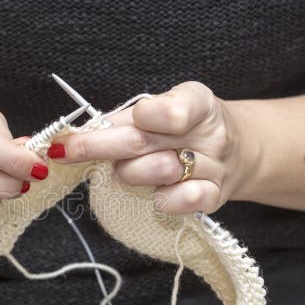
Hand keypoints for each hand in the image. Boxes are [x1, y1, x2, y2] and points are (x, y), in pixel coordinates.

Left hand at [50, 81, 248, 214]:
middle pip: (144, 141)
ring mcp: (214, 167)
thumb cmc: (184, 129)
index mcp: (197, 102)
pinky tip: (154, 197)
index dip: (139, 116)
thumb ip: (125, 119)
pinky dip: (162, 201)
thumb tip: (74, 136)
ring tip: (122, 172)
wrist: (239, 150)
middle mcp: (210, 134)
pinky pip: (183, 202)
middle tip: (65, 150)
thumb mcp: (161, 110)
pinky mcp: (214, 197)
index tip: (103, 122)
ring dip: (128, 173)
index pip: (172, 108)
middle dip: (97, 146)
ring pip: (159, 171)